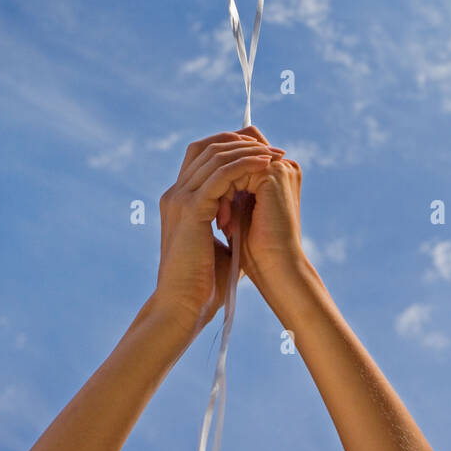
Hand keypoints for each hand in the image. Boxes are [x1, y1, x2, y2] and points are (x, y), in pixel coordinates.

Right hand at [155, 131, 280, 332]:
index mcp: (179, 200)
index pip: (202, 155)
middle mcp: (175, 194)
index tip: (262, 154)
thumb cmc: (203, 285)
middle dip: (242, 142)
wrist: (184, 308)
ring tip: (275, 155)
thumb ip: (230, 221)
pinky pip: (222, 173)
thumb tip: (255, 211)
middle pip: (207, 146)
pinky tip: (266, 165)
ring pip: (215, 155)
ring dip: (249, 151)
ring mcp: (180, 198)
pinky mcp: (191, 208)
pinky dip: (245, 164)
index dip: (232, 148)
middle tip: (272, 149)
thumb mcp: (220, 243)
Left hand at [216, 125, 306, 294]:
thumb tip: (206, 184)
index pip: (241, 156)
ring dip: (220, 189)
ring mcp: (281, 168)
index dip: (219, 174)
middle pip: (236, 153)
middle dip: (216, 180)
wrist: (275, 271)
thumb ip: (231, 194)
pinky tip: (224, 221)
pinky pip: (238, 169)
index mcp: (279, 176)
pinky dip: (225, 193)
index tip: (204, 200)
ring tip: (219, 223)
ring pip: (234, 162)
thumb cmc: (258, 251)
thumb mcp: (240, 215)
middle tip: (209, 213)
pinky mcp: (276, 174)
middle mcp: (283, 167)